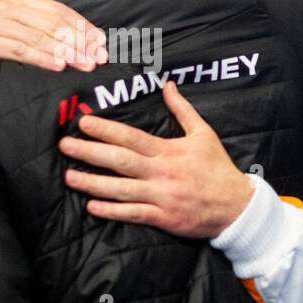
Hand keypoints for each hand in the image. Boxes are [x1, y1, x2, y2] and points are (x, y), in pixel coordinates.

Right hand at [0, 0, 106, 71]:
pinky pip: (18, 50)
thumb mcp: (4, 0)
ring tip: (83, 64)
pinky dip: (39, 58)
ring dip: (64, 52)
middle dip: (78, 41)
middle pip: (51, 24)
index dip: (80, 25)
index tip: (99, 40)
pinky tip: (56, 65)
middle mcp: (9, 7)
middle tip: (97, 56)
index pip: (57, 10)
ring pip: (38, 38)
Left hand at [59, 81, 253, 237]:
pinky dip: (112, 211)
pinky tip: (92, 207)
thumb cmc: (217, 167)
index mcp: (168, 151)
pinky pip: (133, 214)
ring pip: (122, 189)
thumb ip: (182, 109)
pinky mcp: (163, 217)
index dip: (106, 129)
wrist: (236, 206)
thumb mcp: (203, 133)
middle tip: (65, 146)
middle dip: (90, 152)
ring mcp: (161, 196)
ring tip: (69, 177)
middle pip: (120, 161)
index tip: (84, 123)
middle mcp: (161, 173)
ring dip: (93, 183)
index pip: (131, 137)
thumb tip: (167, 84)